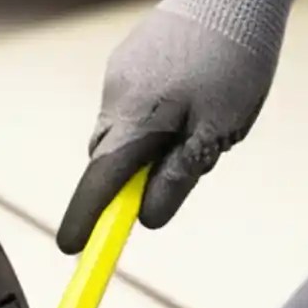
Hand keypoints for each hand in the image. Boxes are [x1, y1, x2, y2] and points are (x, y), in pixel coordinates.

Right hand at [57, 0, 294, 251]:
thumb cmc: (236, 58)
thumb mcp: (218, 130)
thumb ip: (179, 175)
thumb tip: (149, 217)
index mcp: (136, 121)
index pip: (99, 184)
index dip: (85, 219)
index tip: (72, 248)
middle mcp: (116, 98)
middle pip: (105, 159)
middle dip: (124, 180)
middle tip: (165, 184)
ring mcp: (119, 75)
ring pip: (120, 130)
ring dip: (144, 144)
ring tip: (199, 123)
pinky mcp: (129, 59)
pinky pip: (129, 103)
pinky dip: (149, 116)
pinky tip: (190, 96)